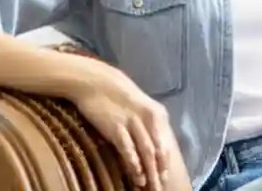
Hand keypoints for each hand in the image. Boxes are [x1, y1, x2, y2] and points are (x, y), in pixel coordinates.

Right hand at [65, 56, 180, 188]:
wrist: (95, 82)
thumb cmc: (117, 97)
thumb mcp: (139, 108)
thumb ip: (148, 125)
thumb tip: (152, 148)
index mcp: (157, 115)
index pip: (165, 144)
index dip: (166, 164)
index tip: (165, 179)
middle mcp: (149, 119)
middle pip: (157, 151)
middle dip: (159, 173)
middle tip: (159, 189)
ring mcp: (133, 122)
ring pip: (146, 151)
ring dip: (148, 172)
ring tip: (148, 186)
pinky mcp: (116, 127)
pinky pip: (128, 148)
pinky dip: (133, 162)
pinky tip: (136, 174)